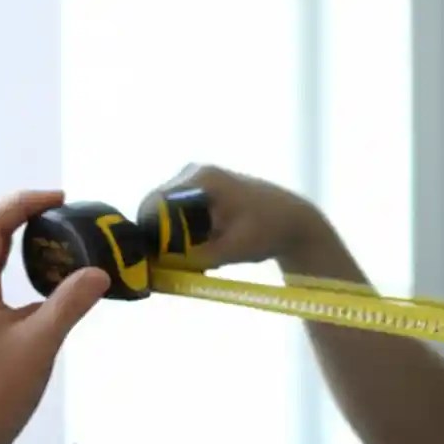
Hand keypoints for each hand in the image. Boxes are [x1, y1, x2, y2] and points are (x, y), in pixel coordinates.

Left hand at [0, 190, 109, 443]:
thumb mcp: (42, 343)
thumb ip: (71, 303)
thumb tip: (100, 273)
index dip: (25, 202)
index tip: (62, 198)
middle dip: (16, 208)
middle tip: (56, 207)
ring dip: (10, 228)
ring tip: (49, 228)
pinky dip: (9, 253)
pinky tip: (37, 269)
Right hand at [153, 164, 327, 267]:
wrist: (295, 222)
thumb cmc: (268, 232)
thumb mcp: (230, 250)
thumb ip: (191, 260)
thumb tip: (156, 271)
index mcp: (200, 179)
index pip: (153, 204)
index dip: (149, 234)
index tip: (153, 260)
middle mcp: (194, 172)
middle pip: (157, 209)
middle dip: (161, 238)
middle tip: (172, 265)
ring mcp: (197, 179)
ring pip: (167, 214)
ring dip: (174, 238)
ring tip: (193, 257)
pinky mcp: (202, 190)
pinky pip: (179, 213)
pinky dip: (184, 233)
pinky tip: (203, 247)